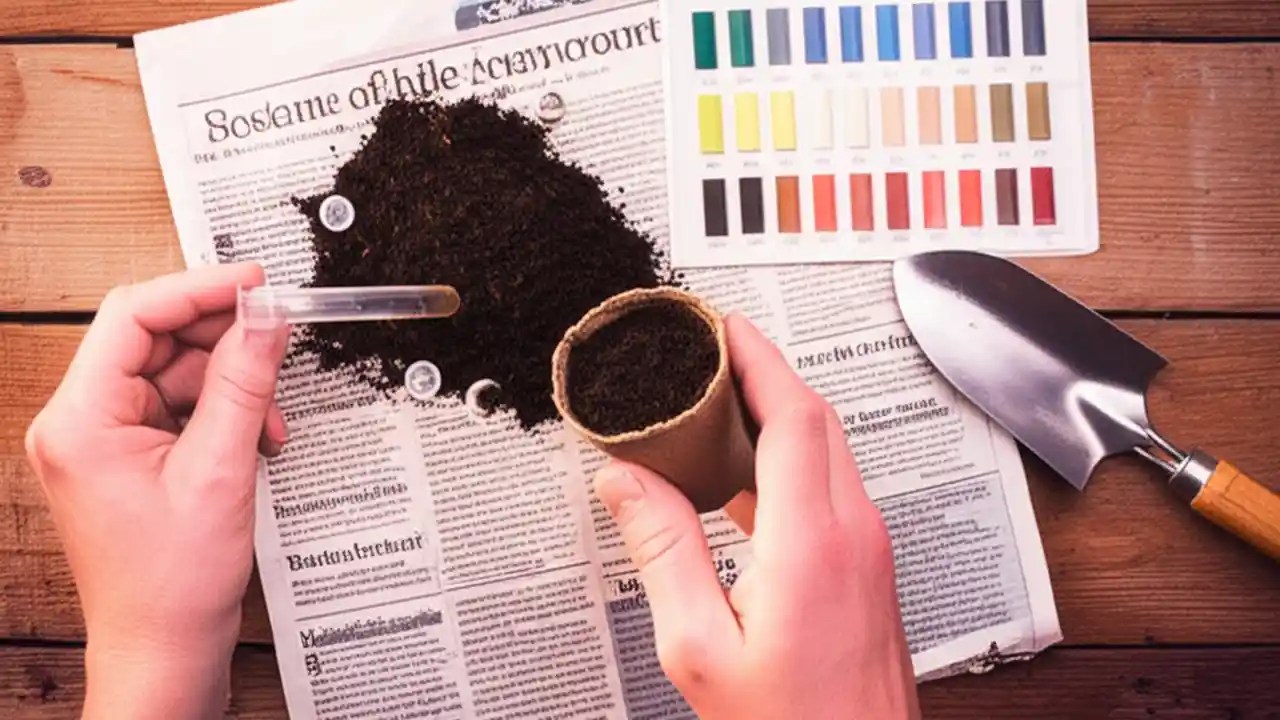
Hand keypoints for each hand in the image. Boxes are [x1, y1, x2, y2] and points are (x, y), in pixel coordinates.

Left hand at [24, 263, 289, 719]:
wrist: (165, 650)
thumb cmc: (171, 585)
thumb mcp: (221, 471)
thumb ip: (245, 384)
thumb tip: (265, 319)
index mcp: (80, 421)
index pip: (134, 316)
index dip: (199, 288)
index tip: (253, 282)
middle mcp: (81, 424)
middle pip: (156, 341)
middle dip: (224, 345)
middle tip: (277, 340)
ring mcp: (104, 441)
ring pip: (176, 374)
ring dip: (232, 387)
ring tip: (269, 420)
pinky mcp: (129, 457)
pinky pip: (180, 408)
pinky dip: (224, 415)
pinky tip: (255, 437)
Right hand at [593, 313, 919, 718]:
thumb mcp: (698, 646)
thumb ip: (663, 552)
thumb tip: (626, 480)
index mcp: (813, 543)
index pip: (793, 414)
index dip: (756, 357)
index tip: (720, 327)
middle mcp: (855, 535)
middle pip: (816, 420)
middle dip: (764, 371)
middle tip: (711, 352)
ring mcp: (870, 551)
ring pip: (828, 450)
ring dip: (778, 413)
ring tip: (717, 401)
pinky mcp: (869, 569)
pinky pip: (831, 487)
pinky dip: (789, 458)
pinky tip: (742, 475)